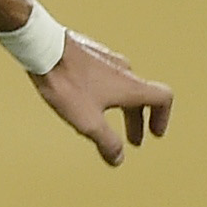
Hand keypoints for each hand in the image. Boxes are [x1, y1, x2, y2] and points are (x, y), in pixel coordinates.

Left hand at [33, 33, 172, 166]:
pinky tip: (84, 98)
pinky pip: (103, 75)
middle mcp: (123, 69)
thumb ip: (106, 141)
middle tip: (132, 139)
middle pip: (140, 96)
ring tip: (105, 121)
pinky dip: (103, 92)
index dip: (162, 117)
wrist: (42, 48)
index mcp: (131, 86)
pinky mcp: (87, 52)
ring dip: (119, 106)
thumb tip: (118, 159)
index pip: (163, 98)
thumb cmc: (67, 83)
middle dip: (136, 120)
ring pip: (120, 85)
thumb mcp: (88, 121)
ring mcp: (105, 58)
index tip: (154, 132)